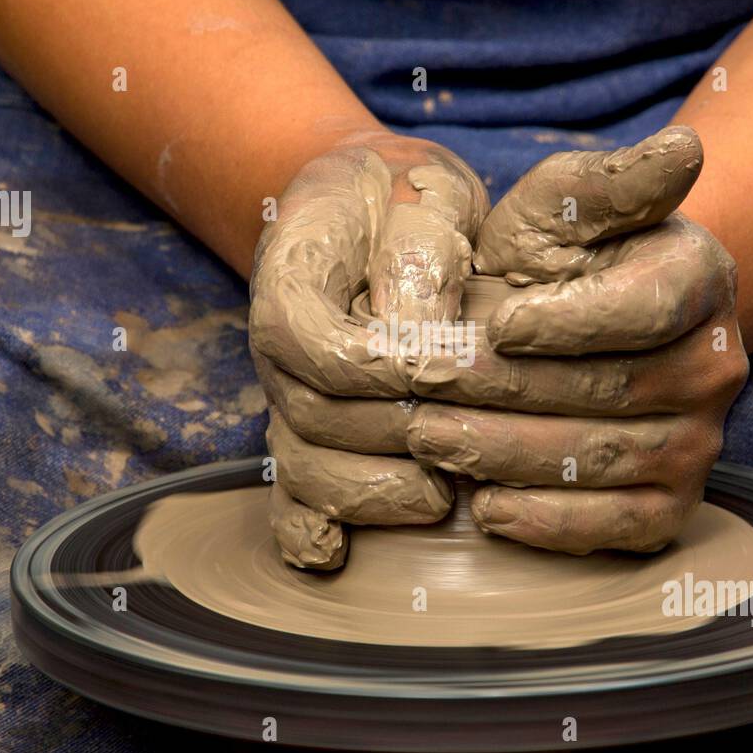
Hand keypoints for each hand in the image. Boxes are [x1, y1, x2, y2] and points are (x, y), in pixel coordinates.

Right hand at [248, 131, 487, 568]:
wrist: (376, 207)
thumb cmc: (409, 200)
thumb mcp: (424, 199)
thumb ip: (420, 257)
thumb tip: (424, 338)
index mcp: (290, 281)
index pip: (309, 340)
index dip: (379, 366)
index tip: (447, 368)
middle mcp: (278, 352)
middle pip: (314, 417)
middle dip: (397, 434)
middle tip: (473, 437)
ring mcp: (290, 400)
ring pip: (304, 468)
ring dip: (372, 492)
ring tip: (441, 496)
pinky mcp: (311, 436)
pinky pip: (291, 495)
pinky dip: (307, 529)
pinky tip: (334, 553)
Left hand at [406, 126, 749, 553]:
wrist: (549, 330)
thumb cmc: (545, 262)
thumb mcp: (558, 209)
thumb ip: (605, 183)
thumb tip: (685, 149)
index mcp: (700, 280)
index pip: (645, 309)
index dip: (568, 321)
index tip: (495, 323)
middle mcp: (717, 365)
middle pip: (609, 390)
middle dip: (503, 389)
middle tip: (424, 388)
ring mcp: (700, 441)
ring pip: (602, 459)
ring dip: (505, 453)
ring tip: (429, 438)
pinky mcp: (672, 505)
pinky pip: (618, 528)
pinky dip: (549, 523)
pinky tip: (485, 507)